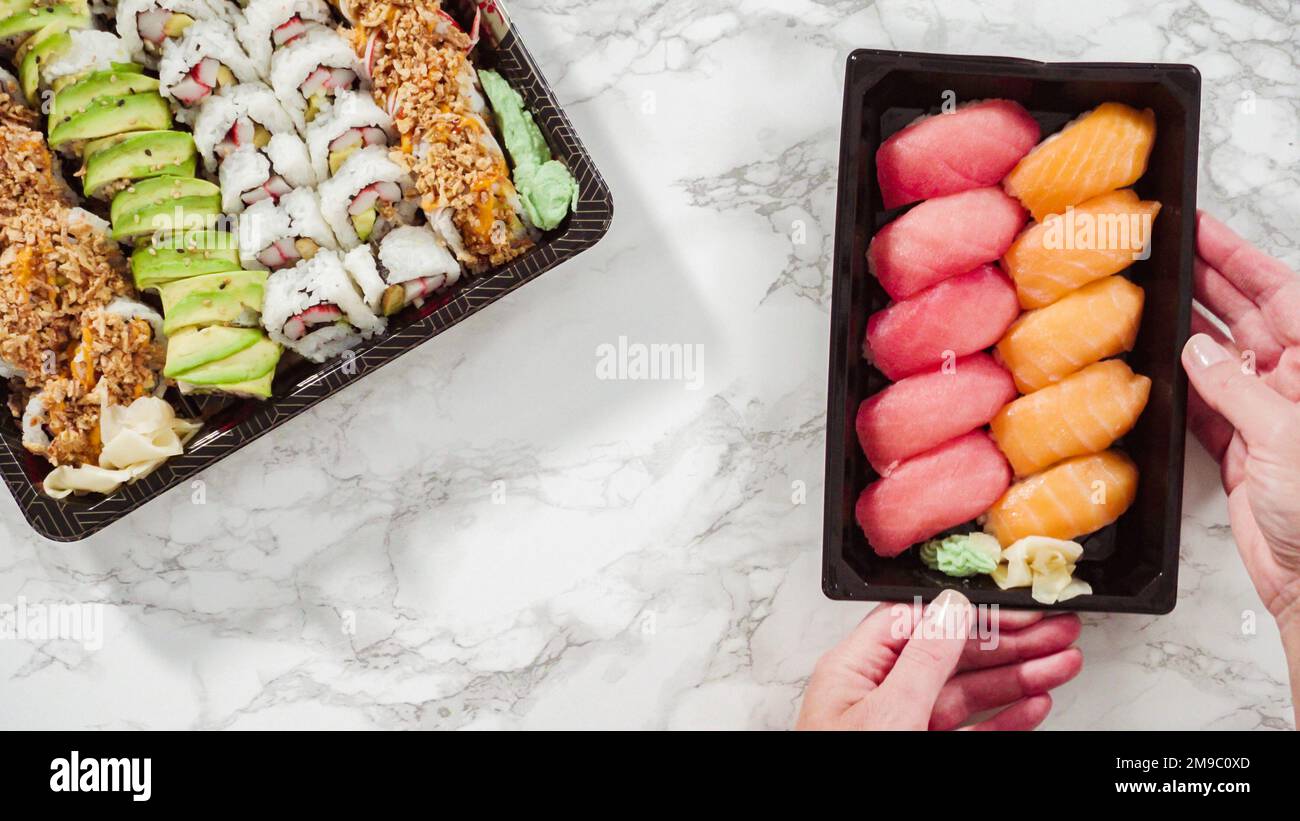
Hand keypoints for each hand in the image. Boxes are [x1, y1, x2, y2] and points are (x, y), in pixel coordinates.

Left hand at [797, 590, 1082, 729]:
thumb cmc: (847, 773)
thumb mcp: (889, 711)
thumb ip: (923, 660)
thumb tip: (950, 609)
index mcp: (855, 669)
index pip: (920, 621)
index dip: (974, 613)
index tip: (1022, 612)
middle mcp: (877, 693)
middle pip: (952, 655)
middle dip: (1011, 644)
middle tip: (1061, 633)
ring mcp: (901, 726)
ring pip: (968, 693)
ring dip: (1019, 678)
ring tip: (1063, 665)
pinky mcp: (922, 752)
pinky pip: (970, 732)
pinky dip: (1005, 719)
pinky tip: (1035, 706)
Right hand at [1183, 212, 1299, 627]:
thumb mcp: (1283, 437)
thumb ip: (1235, 388)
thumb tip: (1195, 351)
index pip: (1282, 293)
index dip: (1239, 257)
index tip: (1200, 228)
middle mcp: (1294, 384)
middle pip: (1249, 316)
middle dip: (1208, 281)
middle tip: (1162, 251)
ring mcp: (1266, 416)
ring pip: (1219, 358)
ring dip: (1186, 330)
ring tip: (1146, 297)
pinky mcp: (1239, 450)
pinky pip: (1202, 406)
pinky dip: (1177, 387)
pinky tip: (1153, 366)